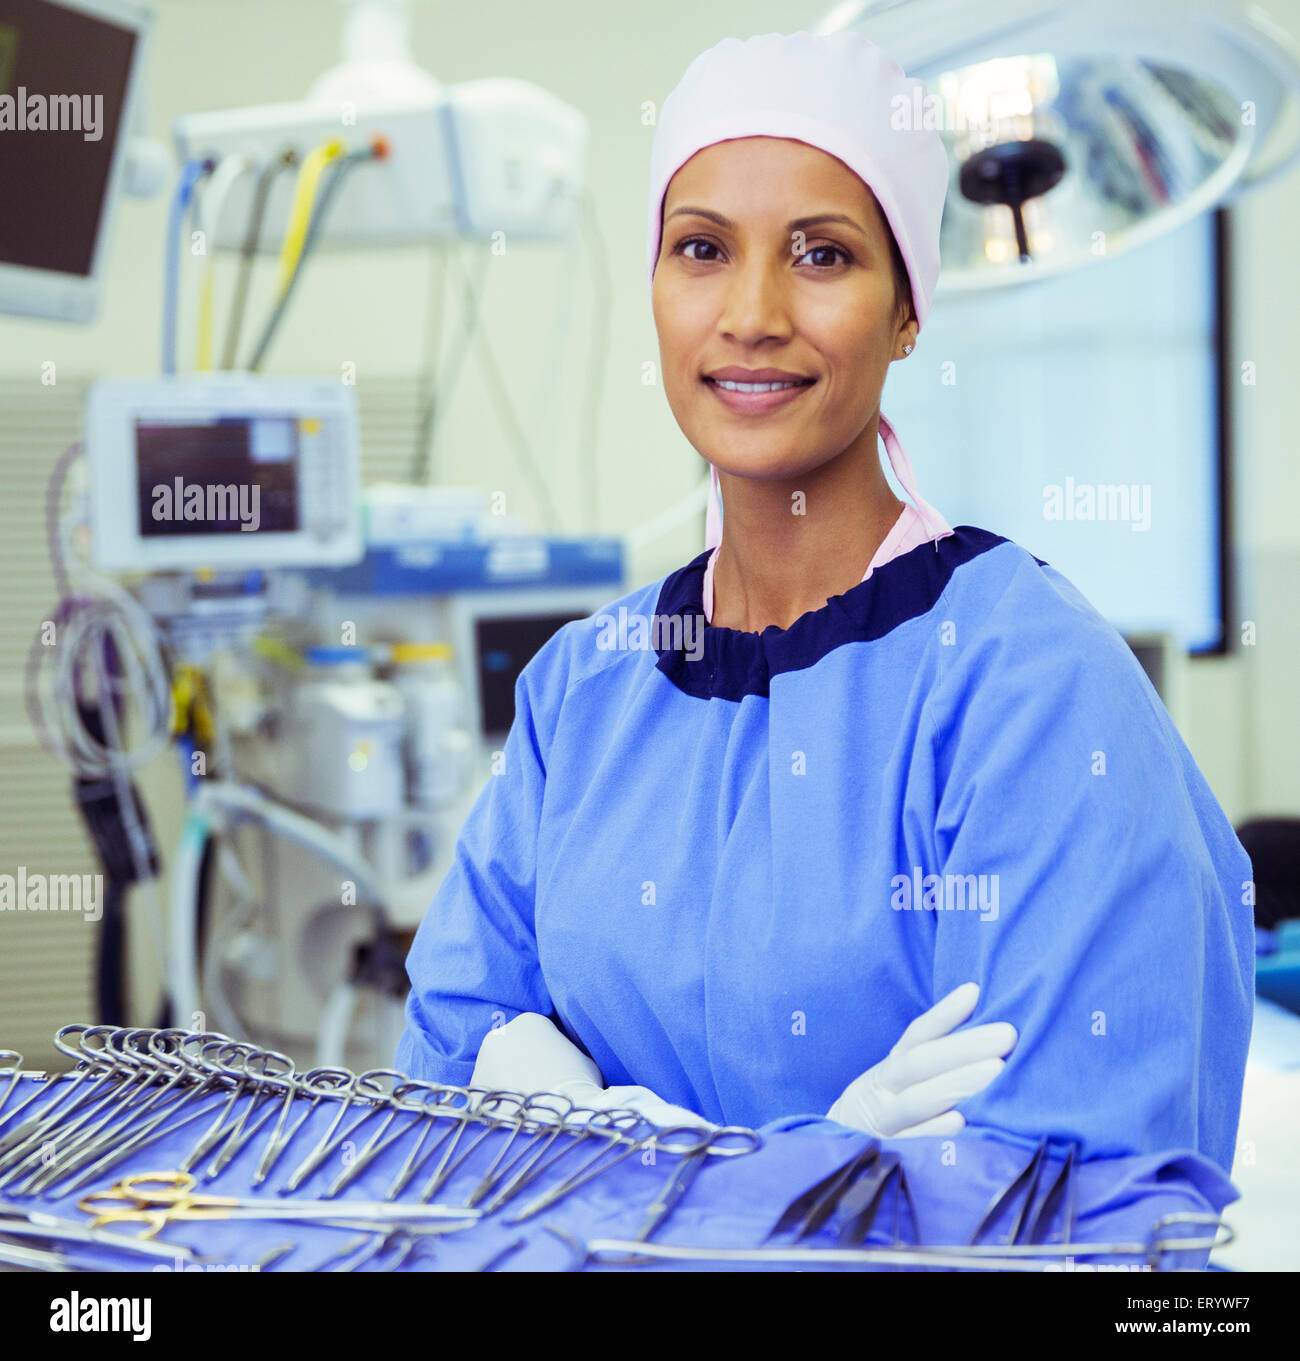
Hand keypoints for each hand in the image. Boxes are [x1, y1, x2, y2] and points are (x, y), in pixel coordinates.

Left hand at [470, 1013, 715, 1129]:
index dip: (550, 1056)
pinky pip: (486, 1100)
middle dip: (522, 1070)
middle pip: (511, 1052)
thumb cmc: (580, 1088)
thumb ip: (570, 1053)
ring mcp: (481, 1064)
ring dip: (507, 1089)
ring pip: (495, 1075)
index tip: (559, 1075)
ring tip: (528, 1111)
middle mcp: (499, 1036)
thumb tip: (566, 1061)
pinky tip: (514, 1122)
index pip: (538, 1035)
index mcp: (530, 1021)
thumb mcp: (586, 1060)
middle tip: (540, 1093)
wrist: (560, 1121)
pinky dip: (497, 1109)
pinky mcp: (471, 1095)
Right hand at [827, 982, 1015, 1137]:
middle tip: (1007, 1035)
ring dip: (956, 1084)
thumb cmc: (889, 1109)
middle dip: (965, 1048)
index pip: (917, 1034)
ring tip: (996, 1070)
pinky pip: (912, 1143)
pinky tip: (962, 1123)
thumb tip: (978, 1018)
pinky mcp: (888, 1155)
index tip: (973, 991)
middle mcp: (884, 1090)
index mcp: (891, 1068)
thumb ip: (934, 1057)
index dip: (944, 1014)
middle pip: (920, 1064)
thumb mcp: (901, 1079)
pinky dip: (934, 1133)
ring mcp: (884, 1122)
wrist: (839, 1148)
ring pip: (916, 1101)